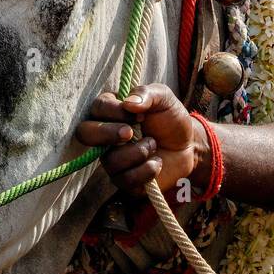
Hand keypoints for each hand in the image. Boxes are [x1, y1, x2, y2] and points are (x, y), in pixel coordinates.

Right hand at [76, 83, 205, 195]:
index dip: (114, 111)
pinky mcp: (124, 179)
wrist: (188, 146)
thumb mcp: (164, 98)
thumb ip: (147, 94)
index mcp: (112, 110)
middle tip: (130, 133)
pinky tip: (157, 162)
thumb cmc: (171, 118)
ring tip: (153, 145)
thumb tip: (128, 103)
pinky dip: (146, 170)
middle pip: (85, 133)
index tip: (138, 114)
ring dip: (138, 152)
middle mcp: (106, 135)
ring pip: (110, 161)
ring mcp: (112, 158)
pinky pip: (125, 180)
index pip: (97, 108)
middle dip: (106, 133)